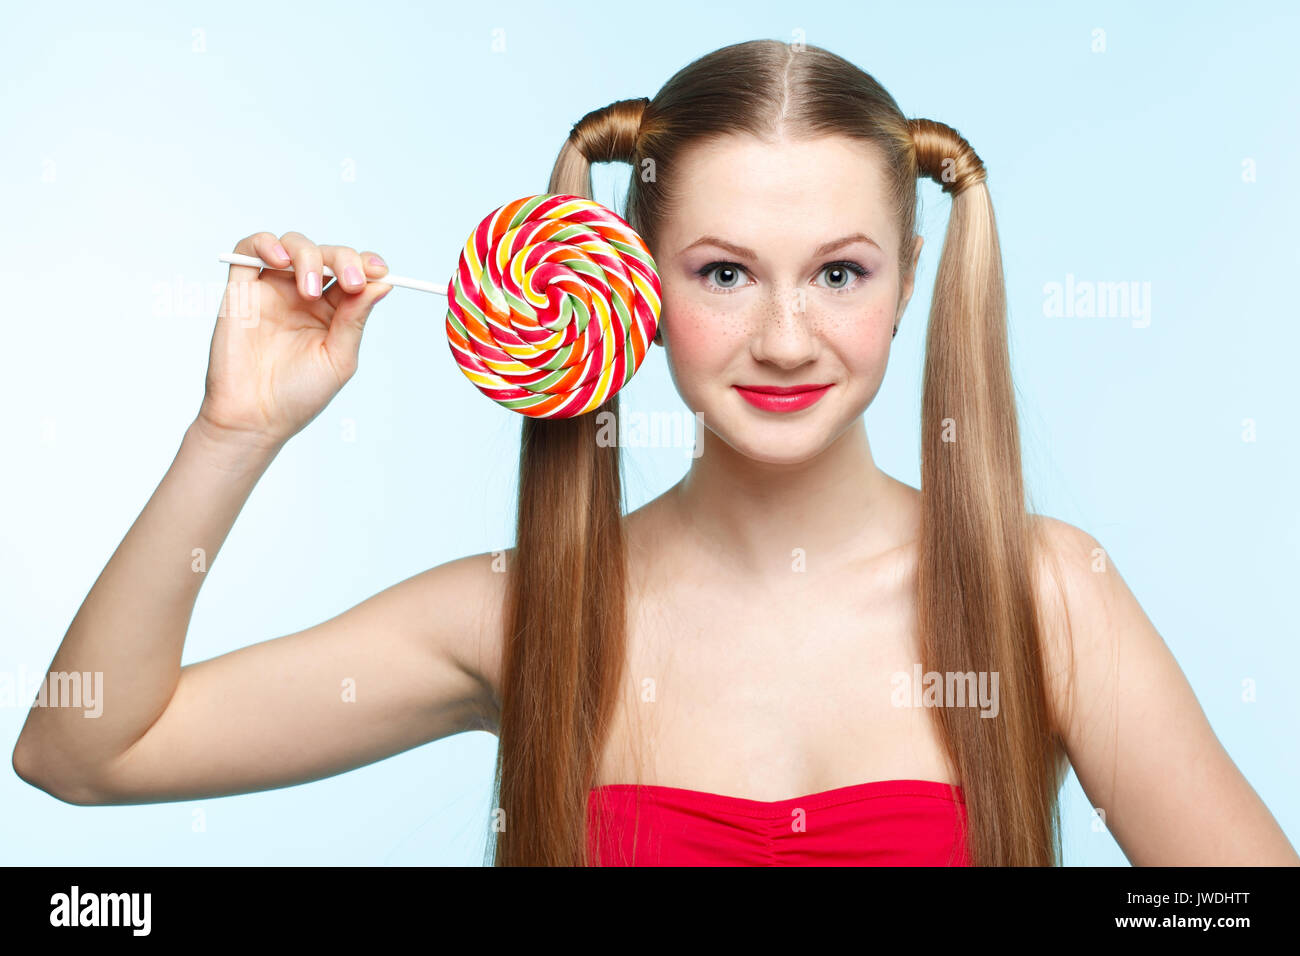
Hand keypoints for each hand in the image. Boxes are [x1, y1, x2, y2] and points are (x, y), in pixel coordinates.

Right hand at [197, 231, 392, 447]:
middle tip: (351, 282)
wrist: (253, 418)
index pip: (353, 273)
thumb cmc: (297, 396)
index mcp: (332, 311)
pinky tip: (280, 261)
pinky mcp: (241, 289)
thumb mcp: (338, 358)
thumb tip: (383, 283)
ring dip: (309, 256)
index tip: (380, 271)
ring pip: (293, 245)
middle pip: (327, 254)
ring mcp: (272, 289)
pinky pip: (248, 249)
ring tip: (310, 289)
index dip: (367, 264)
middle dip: (343, 259)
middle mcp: (303, 295)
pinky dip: (265, 244)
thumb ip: (355, 319)